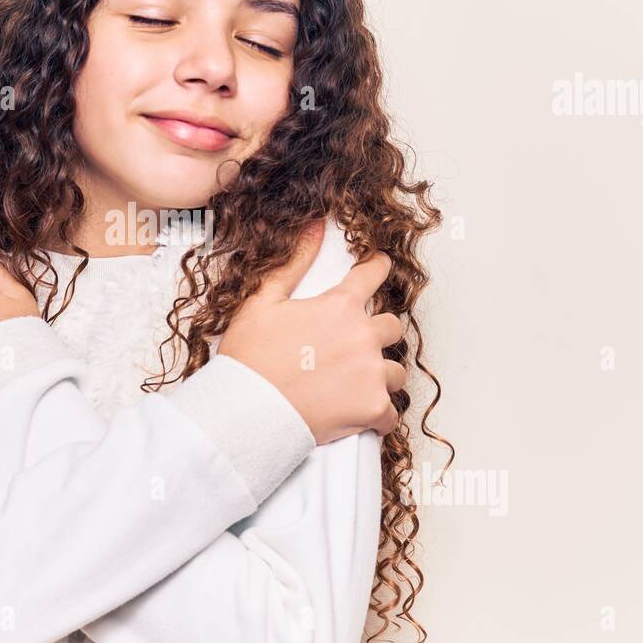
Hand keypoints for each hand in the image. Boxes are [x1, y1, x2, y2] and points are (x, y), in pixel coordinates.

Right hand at [217, 220, 406, 445]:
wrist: (247, 410)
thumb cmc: (250, 359)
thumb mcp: (262, 301)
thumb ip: (294, 263)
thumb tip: (314, 227)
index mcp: (339, 307)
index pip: (371, 276)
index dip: (376, 268)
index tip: (379, 268)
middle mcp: (362, 337)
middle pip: (391, 327)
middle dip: (376, 334)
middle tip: (354, 346)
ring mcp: (370, 374)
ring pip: (395, 372)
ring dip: (380, 376)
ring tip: (354, 384)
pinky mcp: (371, 408)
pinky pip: (390, 413)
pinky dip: (377, 415)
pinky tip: (360, 414)